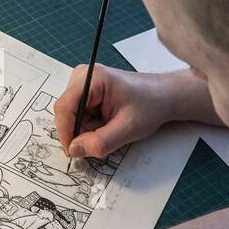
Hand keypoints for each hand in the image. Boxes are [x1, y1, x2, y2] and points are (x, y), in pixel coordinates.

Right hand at [55, 65, 178, 158]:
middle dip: (80, 132)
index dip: (65, 132)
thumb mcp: (127, 128)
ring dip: (86, 130)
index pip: (64, 107)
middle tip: (104, 139)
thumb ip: (99, 142)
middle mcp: (83, 77)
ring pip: (71, 117)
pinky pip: (78, 116)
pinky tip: (107, 123)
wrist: (164, 96)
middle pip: (66, 112)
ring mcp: (83, 83)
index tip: (73, 152)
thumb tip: (74, 150)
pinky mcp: (86, 92)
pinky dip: (90, 126)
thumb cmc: (150, 105)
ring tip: (111, 127)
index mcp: (92, 78)